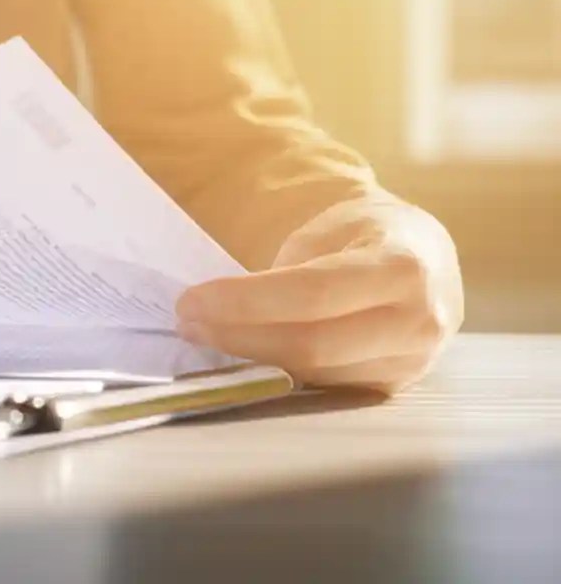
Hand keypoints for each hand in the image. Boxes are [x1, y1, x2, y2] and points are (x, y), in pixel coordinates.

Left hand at [175, 195, 463, 392]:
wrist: (426, 257)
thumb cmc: (366, 235)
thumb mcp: (330, 229)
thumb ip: (289, 269)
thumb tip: (221, 309)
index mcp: (403, 266)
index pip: (312, 292)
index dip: (245, 301)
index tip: (190, 301)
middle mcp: (418, 319)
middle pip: (311, 342)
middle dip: (239, 336)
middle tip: (188, 324)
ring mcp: (412, 361)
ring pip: (314, 371)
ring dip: (251, 358)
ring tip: (205, 336)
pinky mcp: (396, 386)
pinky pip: (325, 385)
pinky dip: (277, 371)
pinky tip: (244, 356)